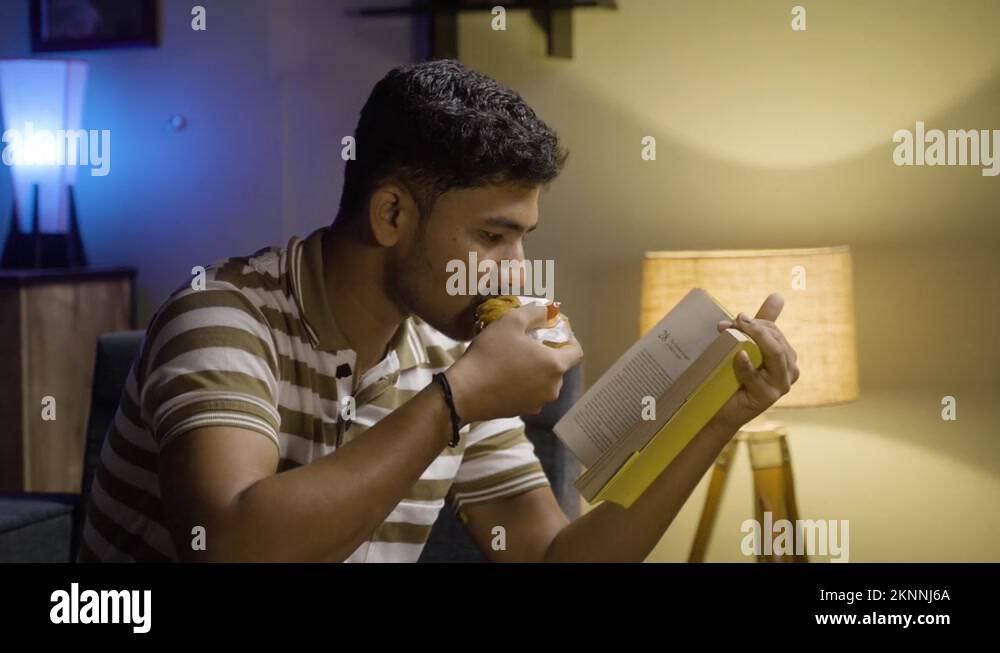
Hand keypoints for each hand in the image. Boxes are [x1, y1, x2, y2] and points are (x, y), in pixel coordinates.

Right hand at [446, 303, 583, 423]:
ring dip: (536, 370)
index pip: (576, 352)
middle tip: (527, 343)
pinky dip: (524, 384)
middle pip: (559, 366)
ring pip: (544, 381)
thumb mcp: (511, 322)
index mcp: (555, 365)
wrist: (464, 392)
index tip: (553, 332)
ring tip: (514, 360)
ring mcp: (538, 403)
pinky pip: (530, 394)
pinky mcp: (523, 412)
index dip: (568, 339)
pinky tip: (505, 377)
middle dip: (548, 353)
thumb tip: (550, 311)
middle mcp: (553, 387)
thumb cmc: (490, 354)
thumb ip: (536, 313)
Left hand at [712, 292, 799, 431]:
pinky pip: (757, 377)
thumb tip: (778, 295)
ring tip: (733, 332)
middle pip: (774, 341)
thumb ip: (760, 324)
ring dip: (751, 340)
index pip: (774, 331)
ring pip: (773, 354)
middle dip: (752, 328)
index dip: (755, 322)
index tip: (735, 318)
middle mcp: (790, 371)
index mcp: (788, 357)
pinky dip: (747, 365)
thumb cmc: (733, 377)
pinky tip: (739, 355)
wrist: (719, 410)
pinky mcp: (767, 398)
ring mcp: (781, 386)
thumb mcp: (746, 347)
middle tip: (728, 324)